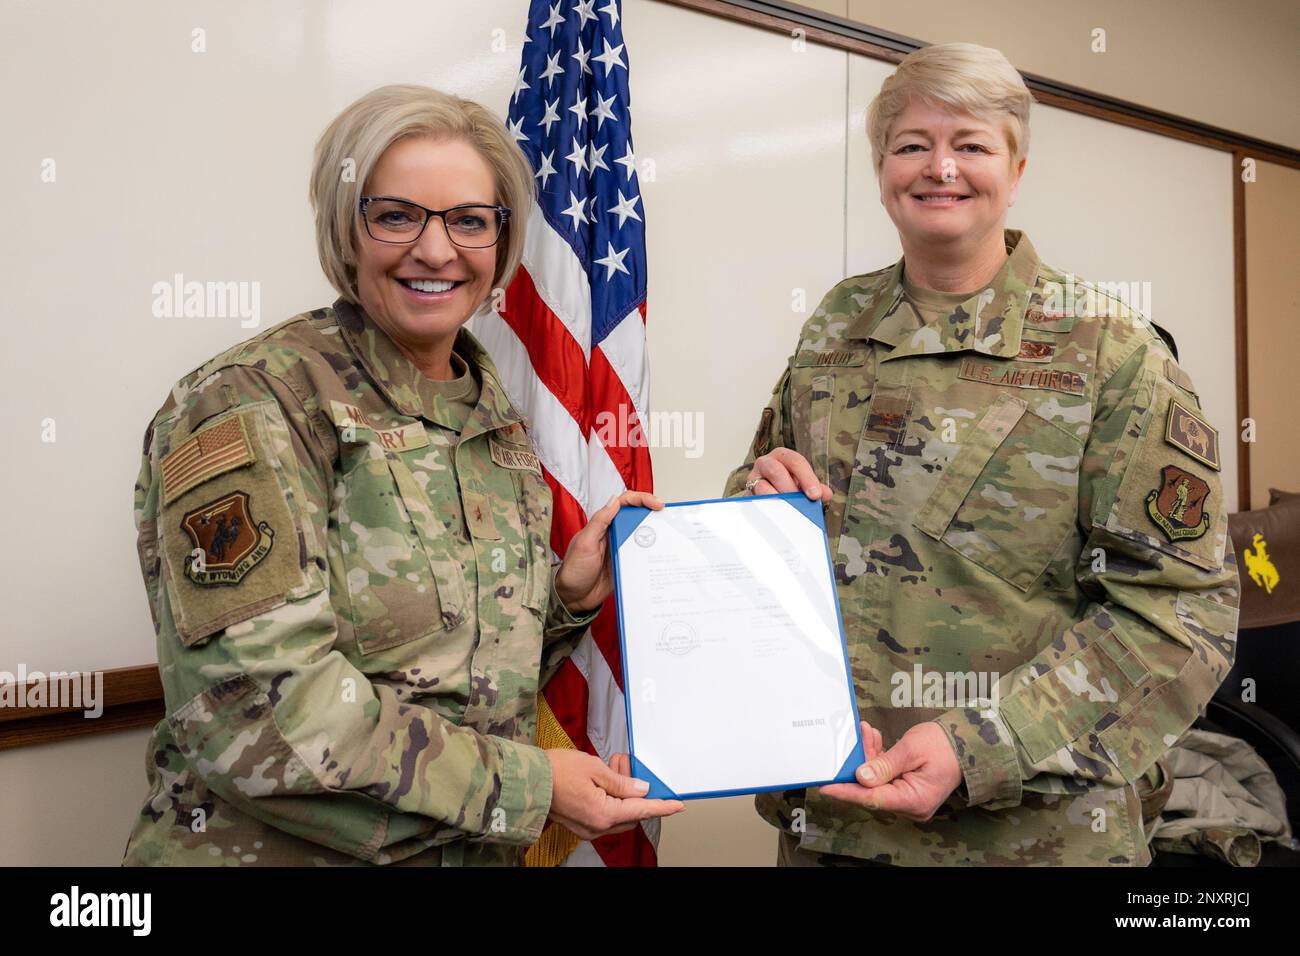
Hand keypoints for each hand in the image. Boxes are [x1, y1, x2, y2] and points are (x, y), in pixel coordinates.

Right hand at [545, 748, 683, 840]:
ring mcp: (587, 826)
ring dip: (622, 791)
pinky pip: (604, 812)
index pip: (642, 810)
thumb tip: (641, 789)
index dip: (662, 806)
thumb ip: (622, 782)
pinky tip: (605, 776)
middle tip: (629, 767)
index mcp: (604, 814)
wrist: (528, 779)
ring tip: (614, 765)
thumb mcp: (596, 769)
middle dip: (636, 791)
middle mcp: (597, 826)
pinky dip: (610, 796)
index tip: (677, 805)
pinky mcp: (580, 821)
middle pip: (630, 813)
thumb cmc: (557, 771)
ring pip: (618, 812)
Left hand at [554, 491, 663, 612]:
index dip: (641, 499)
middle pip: (636, 516)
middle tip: (668, 516)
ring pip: (641, 535)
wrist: (574, 598)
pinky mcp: (626, 563)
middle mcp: (613, 534)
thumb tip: (614, 501)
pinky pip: (641, 554)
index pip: (623, 504)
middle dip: (653, 512)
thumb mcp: (585, 543)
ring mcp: (620, 548)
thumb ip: (599, 521)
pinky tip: (661, 553)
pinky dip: (651, 552)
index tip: (656, 503)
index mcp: (602, 525)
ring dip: (654, 532)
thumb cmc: (574, 570)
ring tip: (669, 532)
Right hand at [746, 448, 831, 501]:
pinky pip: (755, 501)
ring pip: (762, 487)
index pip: (795, 461)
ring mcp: (753, 479)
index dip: (807, 478)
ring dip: (778, 499)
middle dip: (791, 488)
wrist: (766, 495)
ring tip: (789, 509)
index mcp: (782, 456)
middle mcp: (765, 463)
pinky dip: (767, 508)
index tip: (815, 495)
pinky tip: (777, 515)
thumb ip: (815, 487)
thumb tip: (826, 493)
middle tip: (801, 503)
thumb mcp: (802, 484)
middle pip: (776, 471)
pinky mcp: (746, 494)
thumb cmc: (787, 485)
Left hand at [818, 720, 961, 821]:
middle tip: (852, 738)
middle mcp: (910, 805)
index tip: (825, 786)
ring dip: (869, 757)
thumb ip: (885, 764)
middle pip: (873, 789)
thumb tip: (861, 778)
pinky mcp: (906, 789)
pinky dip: (878, 759)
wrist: (967, 742)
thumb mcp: (912, 750)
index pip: (873, 799)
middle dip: (859, 763)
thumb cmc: (943, 745)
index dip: (847, 792)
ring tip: (866, 732)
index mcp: (914, 800)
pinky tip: (873, 739)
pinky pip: (885, 777)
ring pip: (877, 781)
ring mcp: (909, 799)